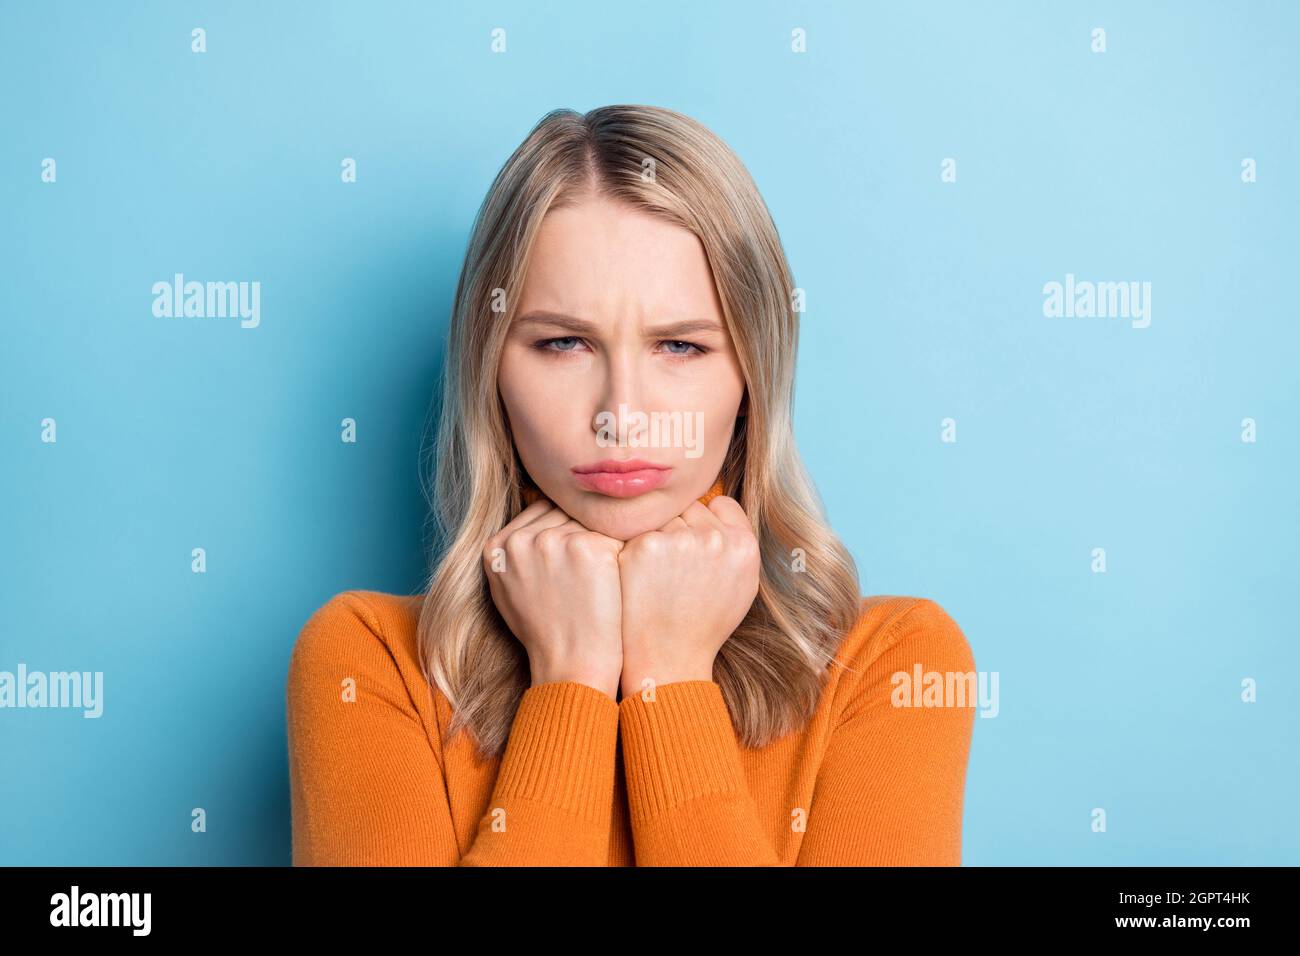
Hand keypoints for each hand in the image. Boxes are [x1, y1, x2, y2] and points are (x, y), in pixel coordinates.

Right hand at [483, 496, 625, 699]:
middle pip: (565, 512)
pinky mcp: (589, 547)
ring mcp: (556, 541)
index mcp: (498, 546)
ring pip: (590, 520)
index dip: (563, 529)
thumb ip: (515, 554)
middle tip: (595, 562)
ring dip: (601, 538)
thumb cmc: (544, 631)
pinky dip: (621, 550)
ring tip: (606, 572)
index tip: (577, 552)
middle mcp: (523, 539)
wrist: (571, 664)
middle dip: (581, 530)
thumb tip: (529, 526)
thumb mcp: (510, 590)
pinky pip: (614, 532)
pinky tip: (620, 574)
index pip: (541, 512)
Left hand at [616, 495, 759, 698]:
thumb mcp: (741, 585)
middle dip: (681, 529)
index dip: (707, 524)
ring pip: (663, 516)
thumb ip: (737, 542)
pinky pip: (639, 528)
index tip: (697, 550)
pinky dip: (636, 548)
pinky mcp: (645, 546)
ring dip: (658, 536)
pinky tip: (639, 575)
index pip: (721, 504)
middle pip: (690, 508)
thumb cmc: (704, 623)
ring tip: (658, 575)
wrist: (668, 658)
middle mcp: (714, 538)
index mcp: (743, 545)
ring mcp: (678, 540)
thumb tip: (718, 505)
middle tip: (674, 568)